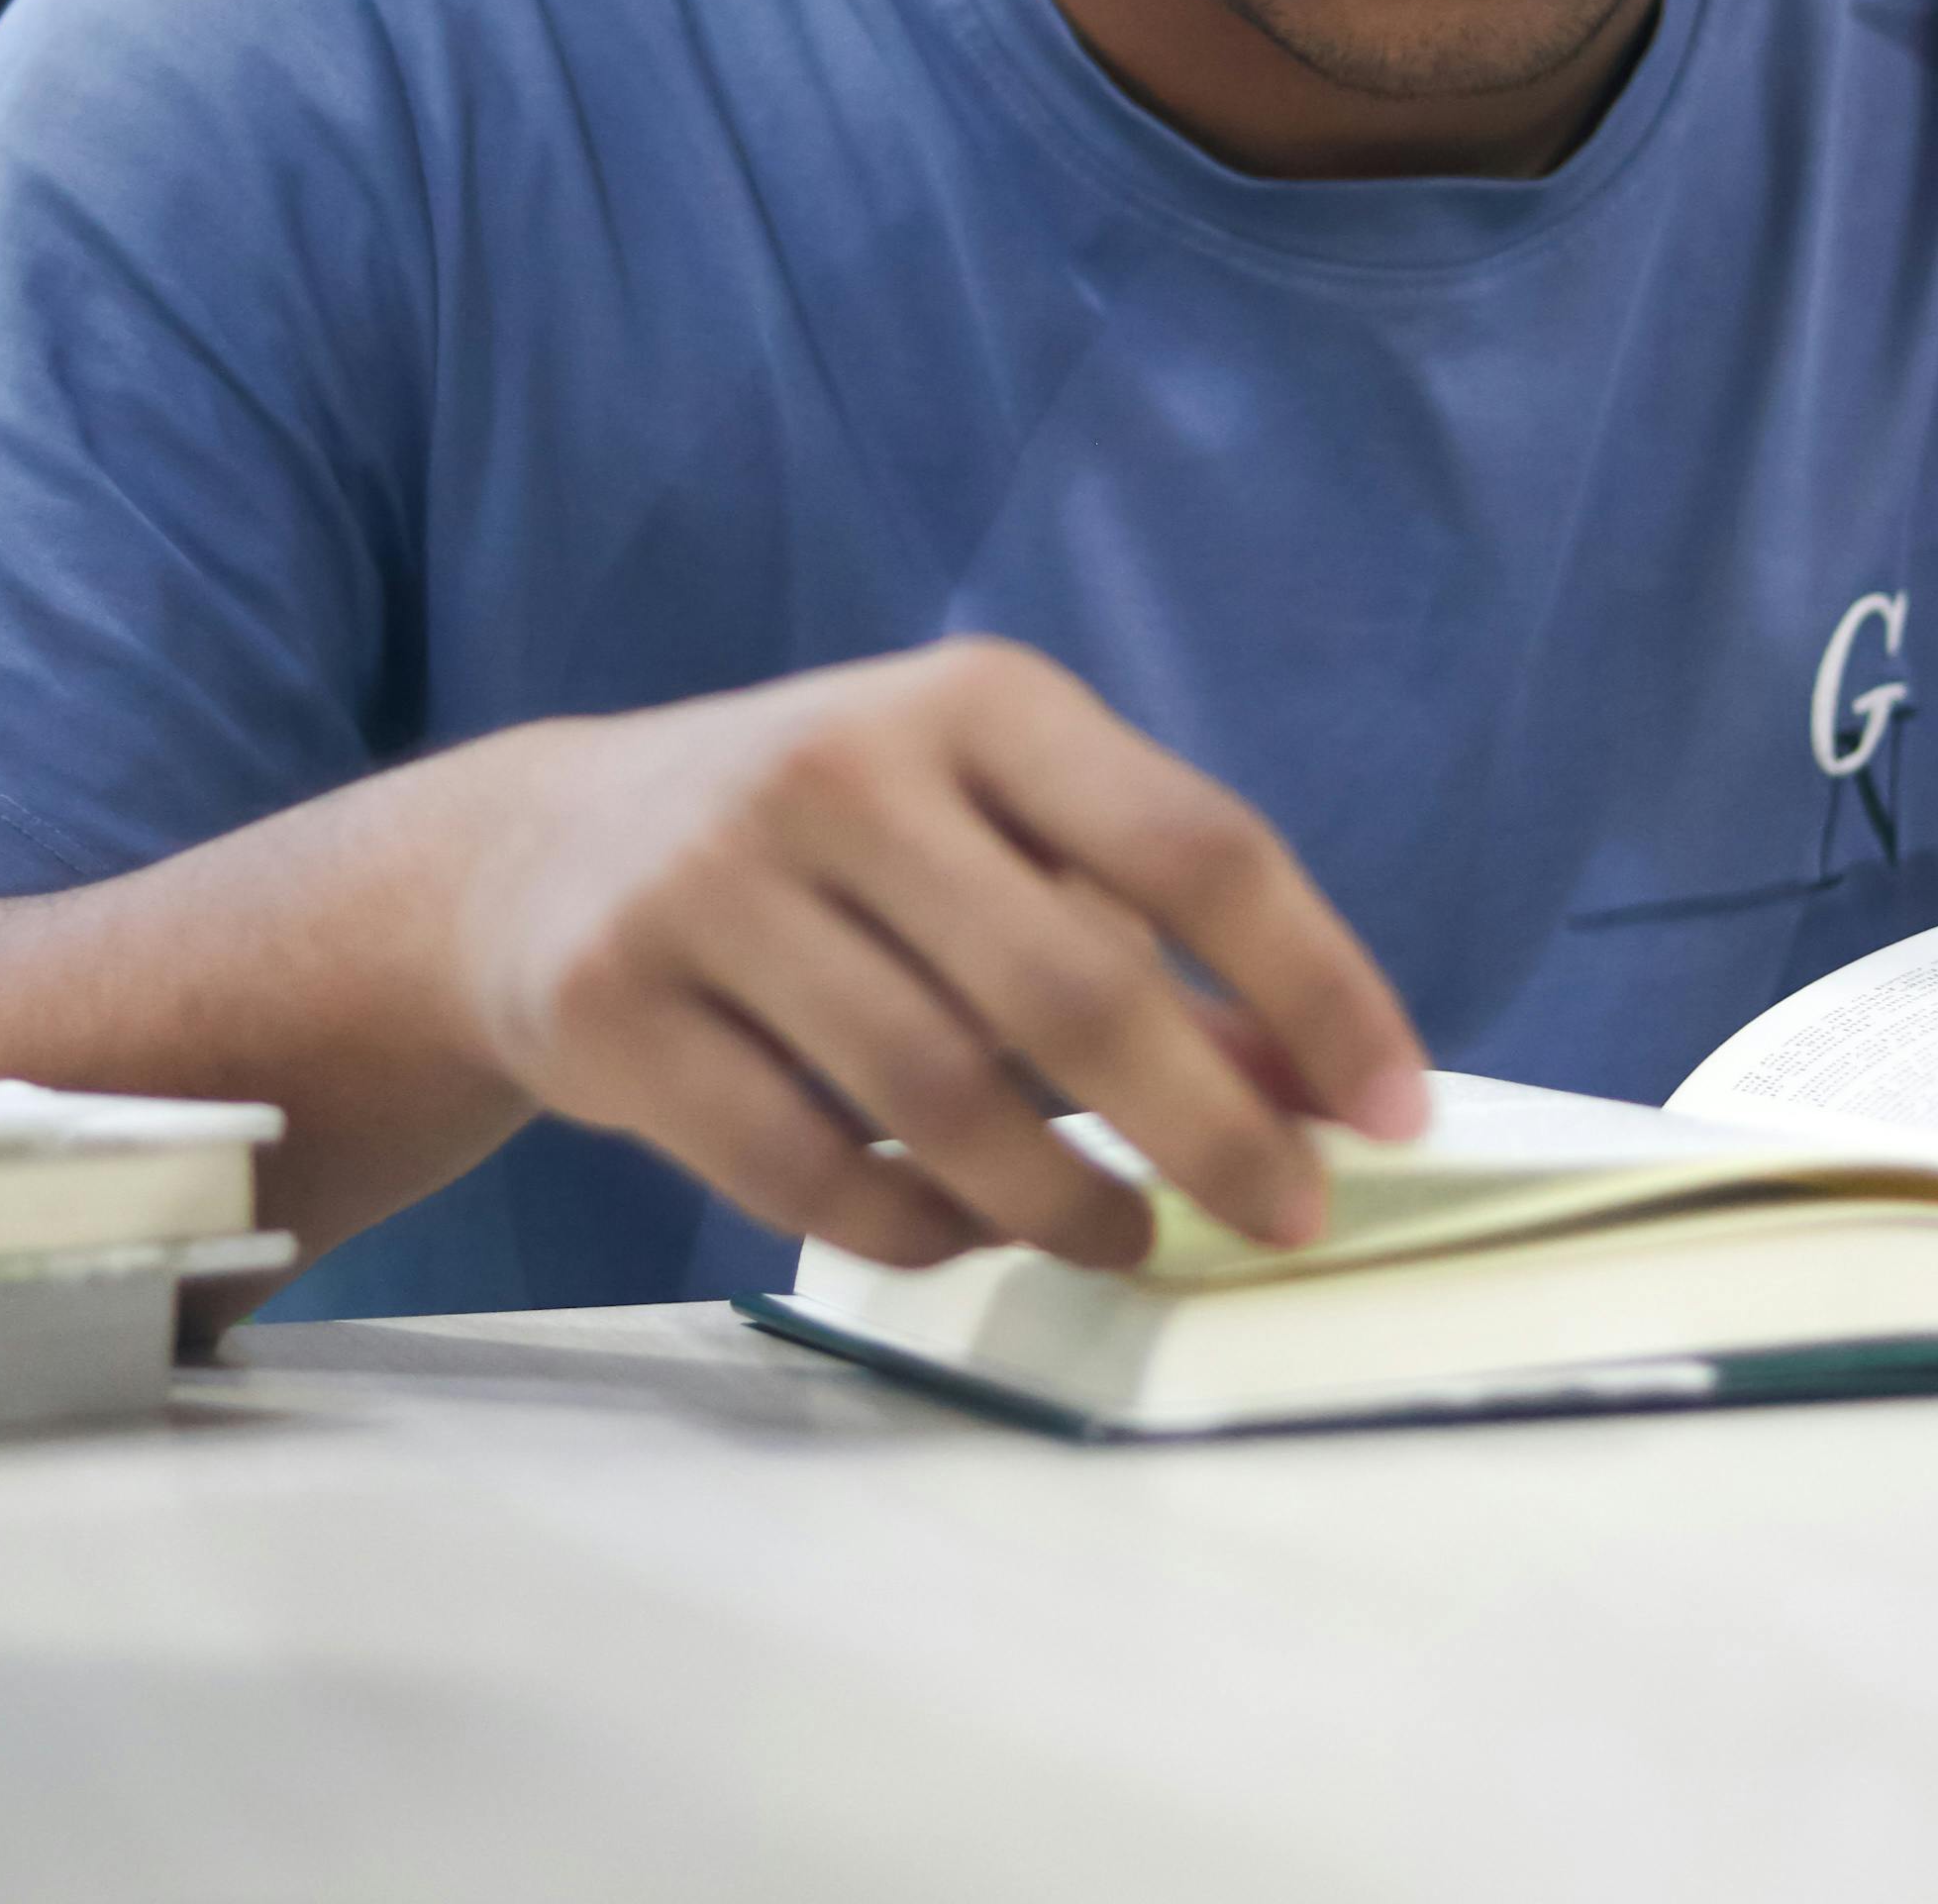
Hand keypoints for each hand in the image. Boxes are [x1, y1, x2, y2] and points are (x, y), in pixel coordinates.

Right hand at [452, 638, 1429, 1272]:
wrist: (541, 852)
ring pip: (943, 1099)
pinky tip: (968, 1231)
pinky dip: (918, 1232)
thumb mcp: (994, 828)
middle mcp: (844, 767)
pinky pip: (809, 1176)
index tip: (1396, 1111)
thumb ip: (1154, 936)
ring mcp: (714, 883)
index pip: (1193, 842)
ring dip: (1069, 1203)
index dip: (1317, 985)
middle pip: (1076, 988)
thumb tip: (1325, 1086)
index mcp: (976, 699)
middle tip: (1288, 1219)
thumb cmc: (834, 843)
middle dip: (1213, 1130)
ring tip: (1129, 1237)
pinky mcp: (616, 1006)